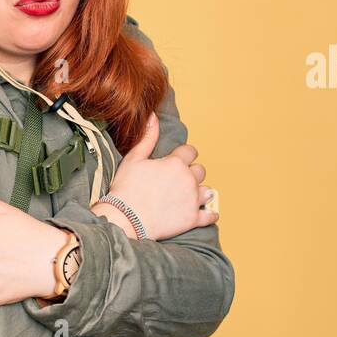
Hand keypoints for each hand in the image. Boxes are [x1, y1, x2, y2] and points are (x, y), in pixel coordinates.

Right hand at [95, 112, 217, 240]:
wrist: (125, 219)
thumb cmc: (126, 189)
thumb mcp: (133, 159)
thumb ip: (147, 137)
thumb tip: (153, 116)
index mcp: (175, 163)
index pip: (190, 151)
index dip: (183, 155)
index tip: (176, 160)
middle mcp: (188, 179)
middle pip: (200, 170)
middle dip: (191, 173)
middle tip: (179, 179)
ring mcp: (192, 200)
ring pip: (207, 191)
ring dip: (201, 191)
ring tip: (190, 195)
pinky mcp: (192, 218)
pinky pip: (210, 215)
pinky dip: (210, 214)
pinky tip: (208, 213)